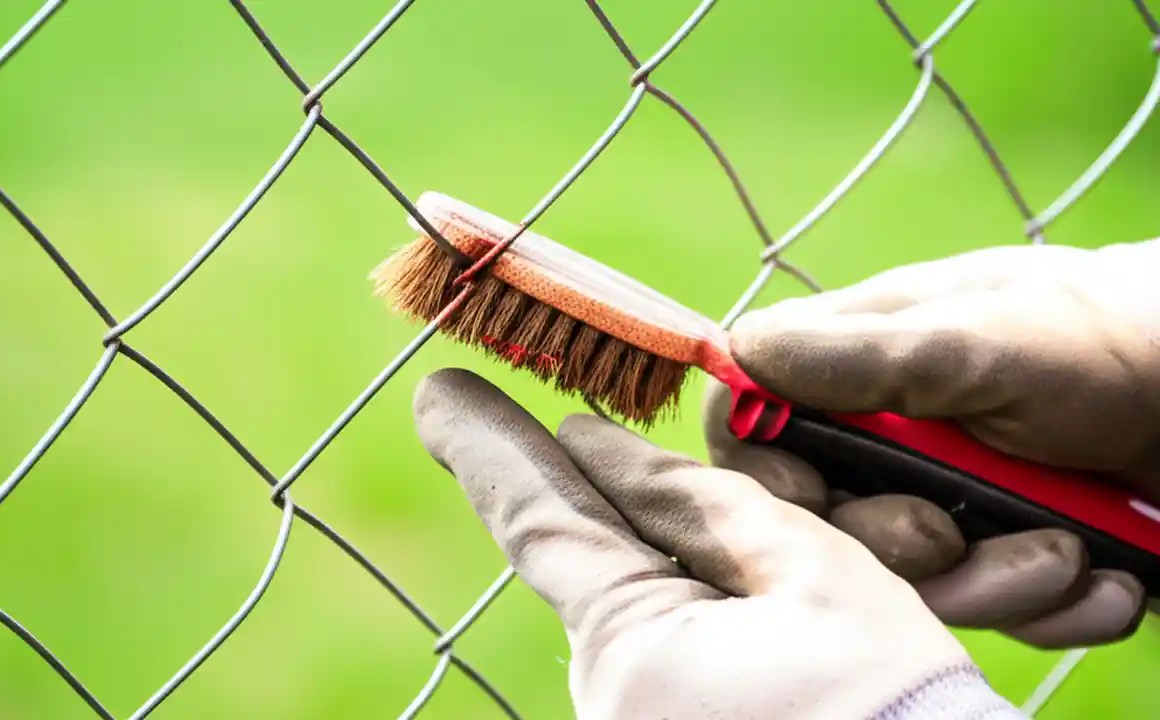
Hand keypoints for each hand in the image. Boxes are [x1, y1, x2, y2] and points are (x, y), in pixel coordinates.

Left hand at [414, 368, 1021, 719]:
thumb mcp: (812, 573)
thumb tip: (594, 448)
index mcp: (634, 647)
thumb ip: (697, 502)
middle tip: (558, 428)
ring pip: (633, 613)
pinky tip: (749, 611)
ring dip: (669, 564)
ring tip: (750, 561)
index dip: (486, 446)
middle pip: (591, 564)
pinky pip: (656, 659)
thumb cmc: (895, 704)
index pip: (534, 519)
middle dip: (605, 499)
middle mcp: (608, 701)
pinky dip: (686, 614)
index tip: (441, 393)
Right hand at [713, 238, 1159, 647]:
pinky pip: (990, 608)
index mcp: (862, 363)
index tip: (811, 496)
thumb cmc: (1102, 342)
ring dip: (990, 584)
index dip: (763, 469)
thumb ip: (862, 356)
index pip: (757, 417)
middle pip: (827, 520)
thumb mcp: (980, 341)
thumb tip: (740, 353)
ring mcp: (947, 496)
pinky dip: (1050, 607)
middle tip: (950, 535)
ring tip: (1067, 556)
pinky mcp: (1003, 550)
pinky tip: (1104, 579)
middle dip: (893, 545)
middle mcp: (891, 435)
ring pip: (910, 581)